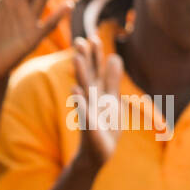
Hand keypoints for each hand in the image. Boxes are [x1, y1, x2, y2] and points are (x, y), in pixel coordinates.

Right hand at [71, 37, 123, 166]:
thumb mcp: (111, 100)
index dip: (94, 55)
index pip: (94, 70)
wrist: (98, 152)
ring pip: (83, 90)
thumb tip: (115, 57)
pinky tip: (75, 91)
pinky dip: (79, 102)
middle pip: (86, 75)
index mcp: (97, 92)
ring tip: (76, 59)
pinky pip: (83, 112)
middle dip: (84, 59)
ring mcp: (88, 111)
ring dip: (80, 75)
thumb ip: (112, 80)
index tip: (93, 37)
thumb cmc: (105, 125)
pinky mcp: (88, 126)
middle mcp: (90, 99)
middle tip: (79, 40)